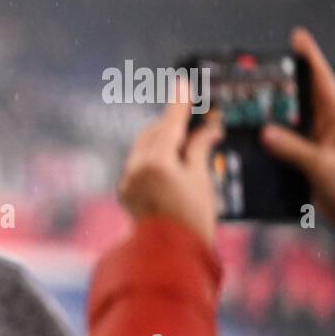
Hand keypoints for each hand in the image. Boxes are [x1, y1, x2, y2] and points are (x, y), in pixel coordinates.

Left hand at [118, 77, 223, 247]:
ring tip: (187, 140)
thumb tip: (208, 126)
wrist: (171, 253)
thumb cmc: (193, 217)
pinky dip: (155, 158)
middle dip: (173, 124)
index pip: (171, 124)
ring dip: (163, 140)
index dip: (179, 103)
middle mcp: (136, 167)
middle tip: (195, 117)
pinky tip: (171, 161)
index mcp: (156, 161)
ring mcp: (128, 180)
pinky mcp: (126, 192)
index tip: (183, 83)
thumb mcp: (201, 178)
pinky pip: (139, 165)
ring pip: (144, 148)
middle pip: (155, 134)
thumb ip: (199, 147)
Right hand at [261, 28, 334, 235]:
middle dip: (277, 91)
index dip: (310, 58)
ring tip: (239, 114)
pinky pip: (284, 155)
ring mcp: (318, 149)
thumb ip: (294, 148)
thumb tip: (266, 132)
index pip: (322, 81)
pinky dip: (268, 153)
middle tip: (248, 81)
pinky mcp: (310, 170)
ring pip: (288, 130)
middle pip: (299, 102)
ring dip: (268, 124)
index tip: (296, 37)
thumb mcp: (326, 165)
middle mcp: (326, 130)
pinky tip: (248, 151)